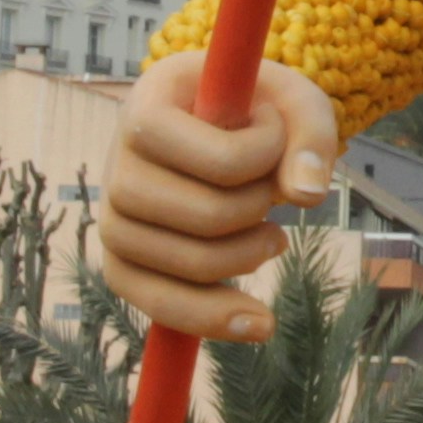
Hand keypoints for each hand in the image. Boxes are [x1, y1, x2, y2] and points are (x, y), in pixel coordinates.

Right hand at [94, 50, 338, 342]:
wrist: (209, 127)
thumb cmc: (250, 110)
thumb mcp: (292, 99)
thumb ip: (310, 134)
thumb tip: (307, 195)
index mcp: (147, 109)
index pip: (224, 160)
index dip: (269, 154)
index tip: (274, 131)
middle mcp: (117, 166)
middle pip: (210, 217)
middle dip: (262, 207)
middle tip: (272, 190)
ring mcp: (113, 219)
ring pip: (196, 264)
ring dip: (252, 254)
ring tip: (271, 233)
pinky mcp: (120, 263)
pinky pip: (162, 306)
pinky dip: (214, 318)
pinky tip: (259, 323)